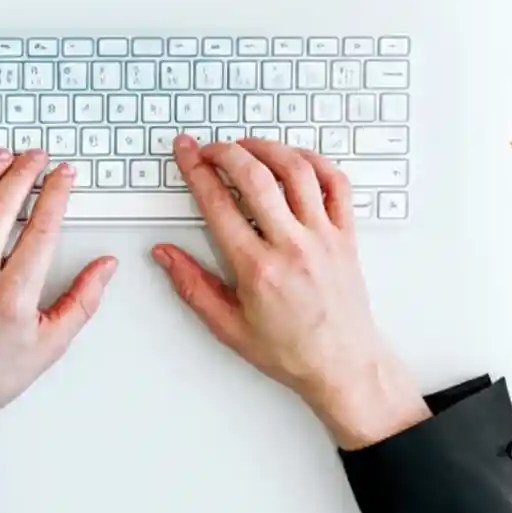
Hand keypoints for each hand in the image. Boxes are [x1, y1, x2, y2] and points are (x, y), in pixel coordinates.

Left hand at [0, 149, 118, 491]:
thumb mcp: (52, 343)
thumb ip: (84, 300)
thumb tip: (106, 265)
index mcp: (12, 299)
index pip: (41, 229)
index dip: (56, 194)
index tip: (65, 175)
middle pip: (1, 207)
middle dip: (23, 172)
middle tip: (38, 157)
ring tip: (3, 156)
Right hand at [152, 136, 429, 449]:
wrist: (343, 366)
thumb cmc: (290, 351)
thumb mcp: (228, 326)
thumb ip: (192, 286)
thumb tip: (165, 254)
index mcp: (257, 269)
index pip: (218, 204)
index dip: (195, 170)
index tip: (185, 153)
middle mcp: (292, 247)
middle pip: (255, 177)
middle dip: (225, 151)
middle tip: (210, 148)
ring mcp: (323, 237)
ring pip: (296, 171)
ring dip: (267, 148)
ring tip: (247, 146)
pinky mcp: (346, 236)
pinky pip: (336, 184)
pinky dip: (315, 161)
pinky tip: (295, 159)